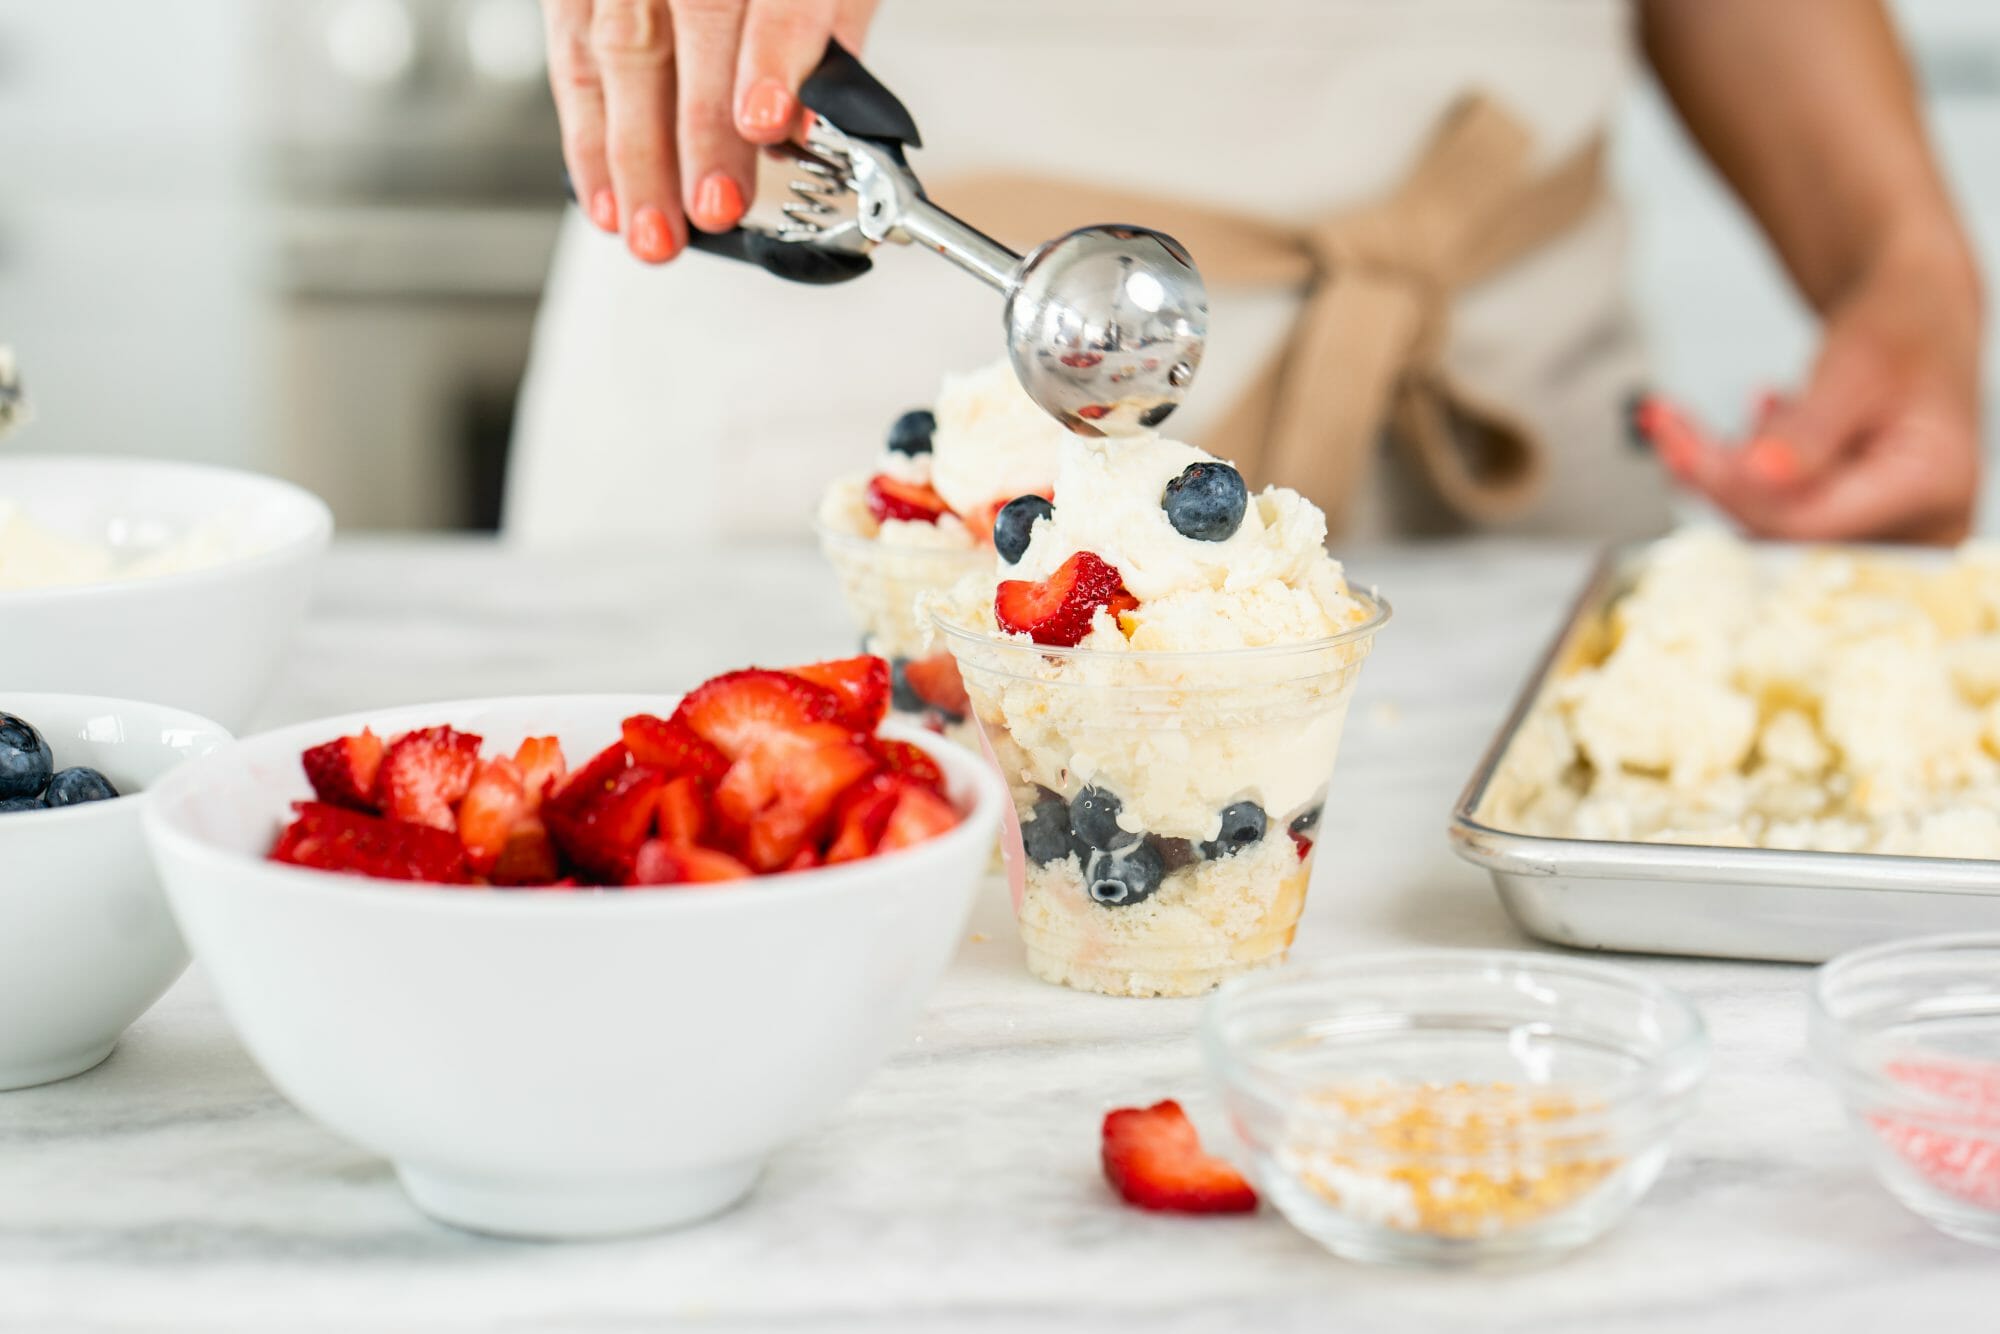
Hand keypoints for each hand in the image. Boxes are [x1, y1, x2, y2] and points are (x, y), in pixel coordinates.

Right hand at [540, 0, 878, 263]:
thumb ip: (827, 43)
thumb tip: (801, 131)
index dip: (772, 58)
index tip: (765, 123)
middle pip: (696, 20)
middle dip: (701, 128)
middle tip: (714, 208)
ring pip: (622, 47)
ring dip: (637, 153)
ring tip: (656, 232)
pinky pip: (572, 57)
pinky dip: (587, 139)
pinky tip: (607, 200)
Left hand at [1653, 238, 1984, 543]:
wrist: (1916, 312)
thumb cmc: (1903, 324)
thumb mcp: (1854, 366)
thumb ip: (1809, 430)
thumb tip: (1761, 476)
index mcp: (1932, 487)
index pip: (1810, 521)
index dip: (1736, 493)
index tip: (1682, 453)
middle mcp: (1916, 522)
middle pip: (1785, 525)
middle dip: (1717, 475)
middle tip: (1667, 424)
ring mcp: (1884, 526)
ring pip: (1771, 517)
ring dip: (1725, 466)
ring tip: (1701, 414)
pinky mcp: (1849, 518)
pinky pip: (1776, 507)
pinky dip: (1746, 464)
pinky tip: (1763, 413)